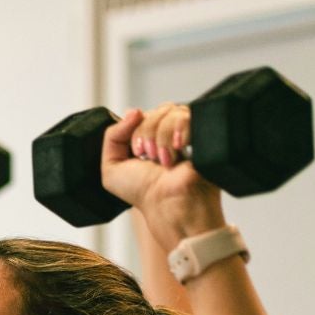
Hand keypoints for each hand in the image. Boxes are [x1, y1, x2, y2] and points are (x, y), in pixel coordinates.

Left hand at [101, 105, 224, 251]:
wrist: (168, 204)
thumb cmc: (143, 193)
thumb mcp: (112, 168)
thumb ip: (112, 136)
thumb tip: (133, 111)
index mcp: (148, 139)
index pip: (141, 114)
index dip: (134, 127)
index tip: (137, 152)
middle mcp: (168, 134)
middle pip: (157, 110)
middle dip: (147, 132)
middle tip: (149, 157)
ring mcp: (186, 132)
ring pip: (172, 110)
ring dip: (162, 135)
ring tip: (165, 159)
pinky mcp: (202, 133)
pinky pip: (190, 114)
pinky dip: (181, 128)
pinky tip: (179, 146)